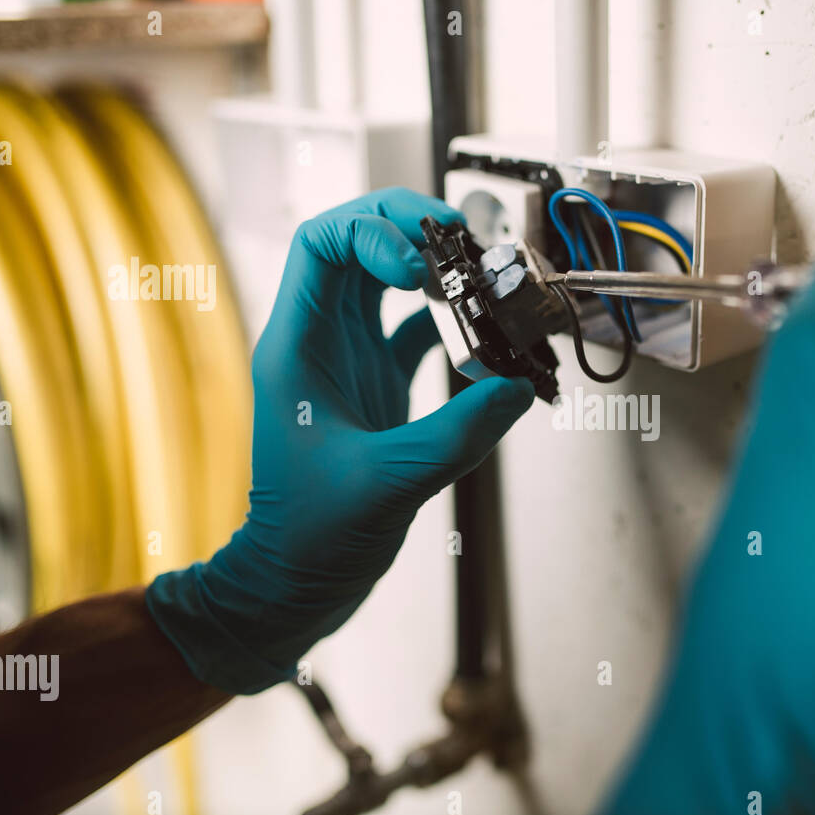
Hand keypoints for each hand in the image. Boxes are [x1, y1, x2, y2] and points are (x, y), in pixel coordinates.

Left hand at [147, 188, 534, 693]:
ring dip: (437, 269)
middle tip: (466, 242)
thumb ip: (457, 434)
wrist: (296, 584)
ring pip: (388, 280)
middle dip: (413, 229)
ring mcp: (349, 360)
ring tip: (485, 276)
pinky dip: (452, 321)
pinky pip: (415, 328)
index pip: (322, 244)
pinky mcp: (377, 384)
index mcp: (297, 347)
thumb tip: (518, 386)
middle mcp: (320, 341)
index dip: (374, 232)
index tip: (423, 264)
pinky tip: (488, 334)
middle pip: (358, 244)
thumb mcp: (388, 484)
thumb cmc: (311, 539)